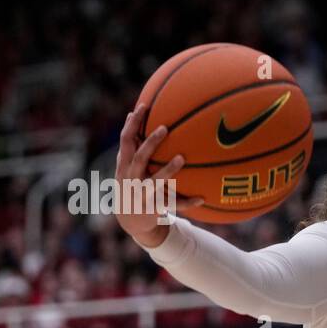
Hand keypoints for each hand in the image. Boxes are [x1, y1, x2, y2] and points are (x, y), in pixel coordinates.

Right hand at [114, 104, 203, 247]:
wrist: (129, 220)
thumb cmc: (130, 184)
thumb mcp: (125, 165)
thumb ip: (130, 145)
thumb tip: (132, 114)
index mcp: (124, 165)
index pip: (125, 140)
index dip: (132, 124)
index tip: (142, 107)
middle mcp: (131, 178)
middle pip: (140, 158)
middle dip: (151, 143)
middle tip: (165, 128)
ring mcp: (142, 193)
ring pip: (155, 181)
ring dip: (168, 170)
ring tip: (182, 158)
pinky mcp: (154, 207)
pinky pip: (173, 205)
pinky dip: (187, 202)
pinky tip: (202, 198)